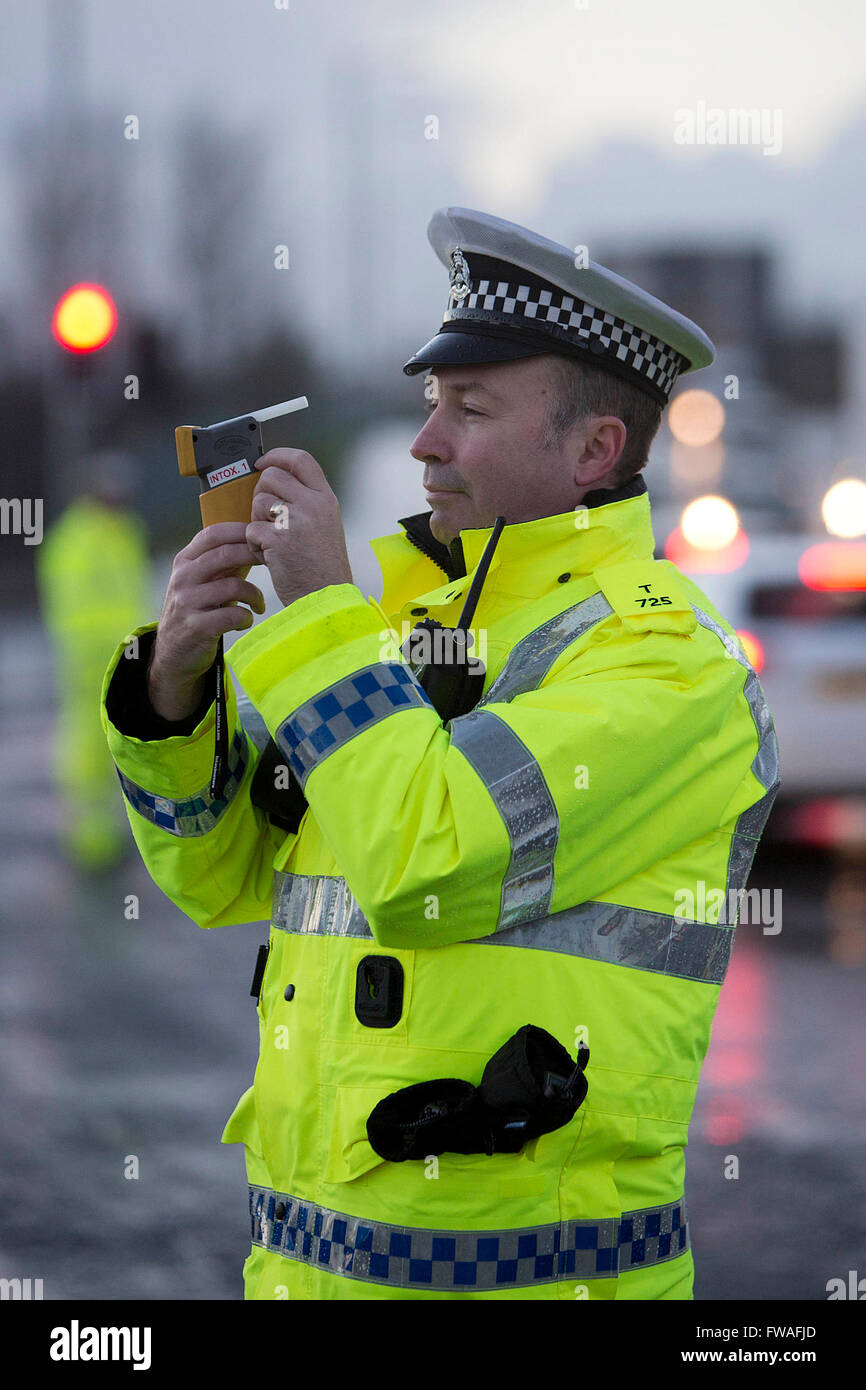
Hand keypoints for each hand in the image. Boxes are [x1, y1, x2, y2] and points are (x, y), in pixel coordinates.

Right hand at [149, 522, 263, 720]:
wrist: (174, 652)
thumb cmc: (198, 610)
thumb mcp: (204, 581)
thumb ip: (224, 562)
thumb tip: (257, 538)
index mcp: (185, 561)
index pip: (213, 534)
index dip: (241, 530)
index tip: (264, 536)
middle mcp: (183, 578)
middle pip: (225, 554)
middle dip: (254, 556)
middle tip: (274, 564)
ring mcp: (187, 602)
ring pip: (233, 586)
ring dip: (255, 595)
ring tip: (259, 604)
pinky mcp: (196, 627)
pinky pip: (233, 615)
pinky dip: (246, 617)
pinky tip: (245, 621)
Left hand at [246, 449, 353, 607]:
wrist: (326, 598)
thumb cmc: (322, 567)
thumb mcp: (326, 525)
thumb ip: (307, 502)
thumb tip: (274, 484)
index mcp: (326, 499)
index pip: (300, 459)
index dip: (277, 456)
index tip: (262, 462)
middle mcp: (313, 504)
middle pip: (271, 477)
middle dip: (261, 495)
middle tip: (267, 518)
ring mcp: (295, 521)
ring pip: (258, 502)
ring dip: (257, 522)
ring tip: (273, 542)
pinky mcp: (278, 539)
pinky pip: (251, 529)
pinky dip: (256, 545)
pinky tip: (272, 558)